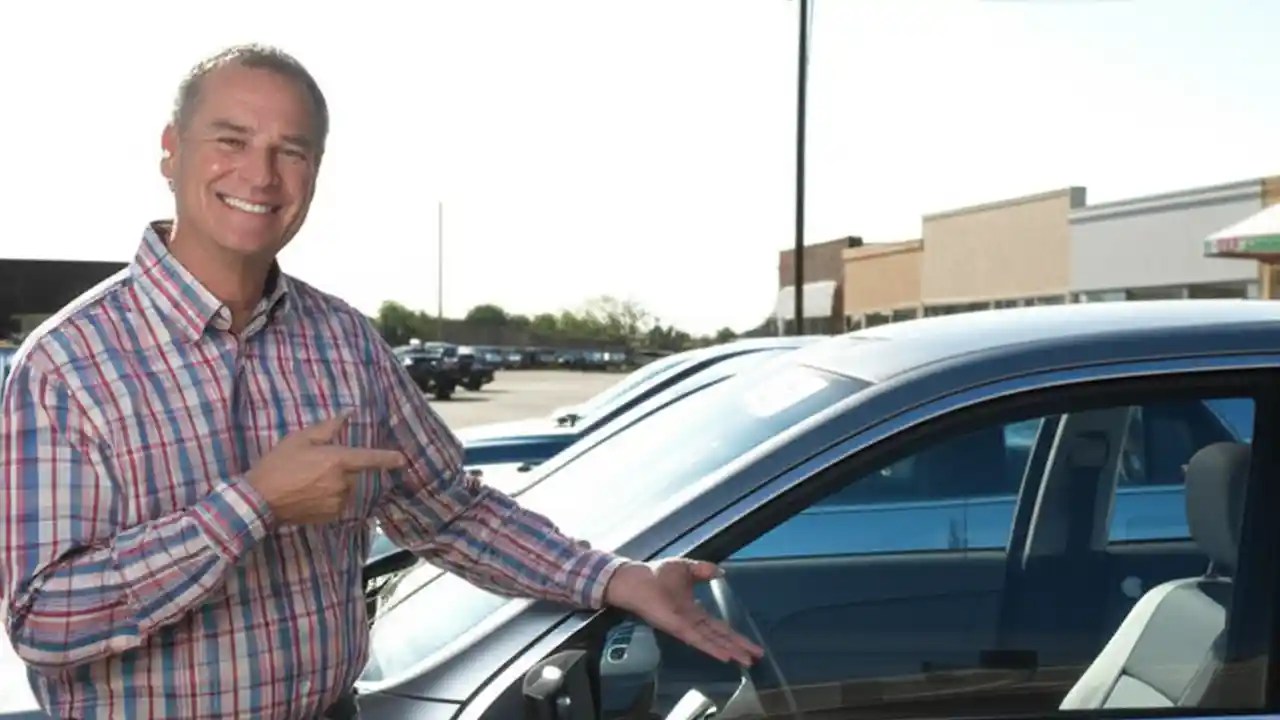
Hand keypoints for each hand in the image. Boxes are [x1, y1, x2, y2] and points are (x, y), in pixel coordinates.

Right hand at [246, 413, 407, 524]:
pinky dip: (328, 499)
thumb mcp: (299, 439)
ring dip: (334, 484)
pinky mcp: (331, 516)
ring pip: (344, 489)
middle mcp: (343, 482)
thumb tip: (347, 416)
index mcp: (338, 461)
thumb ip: (327, 428)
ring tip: (306, 482)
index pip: (369, 458)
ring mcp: (338, 501)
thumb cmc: (278, 465)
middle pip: (352, 473)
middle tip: (312, 467)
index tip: (402, 460)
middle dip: (339, 469)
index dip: (387, 458)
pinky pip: (337, 503)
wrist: (260, 499)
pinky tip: (308, 496)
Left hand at [603, 559, 763, 666]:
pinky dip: (713, 648)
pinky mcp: (679, 628)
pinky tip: (726, 656)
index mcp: (694, 611)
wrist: (638, 579)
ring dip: (730, 651)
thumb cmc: (657, 574)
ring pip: (713, 641)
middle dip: (738, 647)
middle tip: (756, 658)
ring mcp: (686, 627)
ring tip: (746, 661)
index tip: (750, 643)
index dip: (735, 635)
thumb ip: (704, 570)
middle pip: (720, 637)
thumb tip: (722, 572)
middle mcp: (693, 622)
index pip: (719, 626)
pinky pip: (699, 640)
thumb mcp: (687, 568)